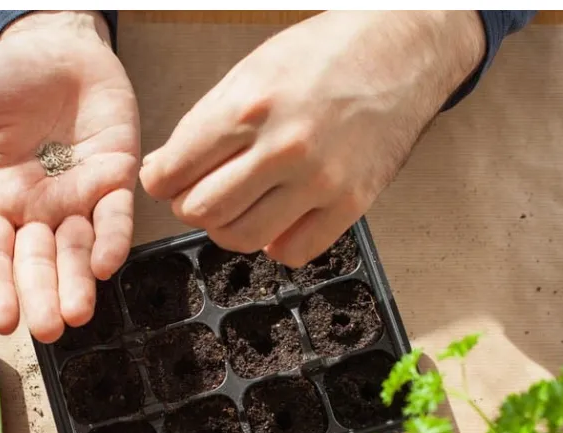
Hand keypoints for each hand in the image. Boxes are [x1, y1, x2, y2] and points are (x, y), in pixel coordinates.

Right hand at [0, 11, 139, 342]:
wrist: (62, 44)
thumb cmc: (9, 76)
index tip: (2, 321)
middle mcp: (38, 210)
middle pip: (37, 264)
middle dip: (42, 297)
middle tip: (46, 330)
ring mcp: (79, 199)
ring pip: (77, 252)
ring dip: (78, 284)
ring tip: (76, 315)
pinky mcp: (116, 181)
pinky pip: (115, 218)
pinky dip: (113, 240)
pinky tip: (108, 265)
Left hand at [139, 11, 483, 266]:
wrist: (401, 50)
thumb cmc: (324, 55)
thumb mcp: (250, 72)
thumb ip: (203, 125)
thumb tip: (162, 171)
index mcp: (248, 107)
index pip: (172, 173)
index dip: (161, 182)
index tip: (169, 180)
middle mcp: (283, 147)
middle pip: (201, 211)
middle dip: (192, 205)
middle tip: (204, 191)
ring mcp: (319, 180)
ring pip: (241, 238)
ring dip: (229, 228)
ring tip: (240, 206)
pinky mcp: (351, 203)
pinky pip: (293, 252)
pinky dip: (276, 244)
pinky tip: (278, 218)